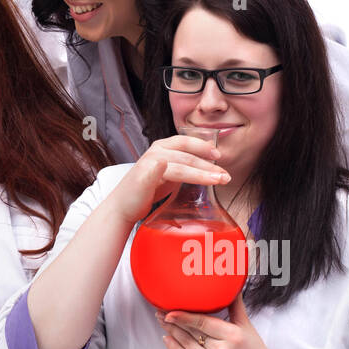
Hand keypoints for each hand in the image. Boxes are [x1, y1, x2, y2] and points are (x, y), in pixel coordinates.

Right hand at [105, 136, 229, 224]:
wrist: (123, 206)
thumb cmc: (146, 190)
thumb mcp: (169, 175)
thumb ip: (184, 168)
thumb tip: (210, 169)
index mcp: (161, 148)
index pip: (186, 142)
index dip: (204, 146)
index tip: (219, 156)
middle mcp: (156, 152)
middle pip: (188, 155)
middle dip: (209, 165)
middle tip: (225, 175)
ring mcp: (149, 163)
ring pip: (182, 164)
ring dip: (202, 172)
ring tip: (217, 180)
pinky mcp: (144, 176)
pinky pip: (162, 171)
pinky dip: (173, 170)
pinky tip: (188, 175)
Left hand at [159, 294, 278, 348]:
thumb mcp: (248, 328)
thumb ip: (236, 307)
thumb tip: (231, 287)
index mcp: (232, 335)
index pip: (202, 322)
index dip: (183, 315)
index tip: (170, 310)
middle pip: (191, 332)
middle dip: (173, 321)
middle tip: (160, 311)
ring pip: (186, 344)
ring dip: (171, 332)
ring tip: (162, 321)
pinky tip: (167, 339)